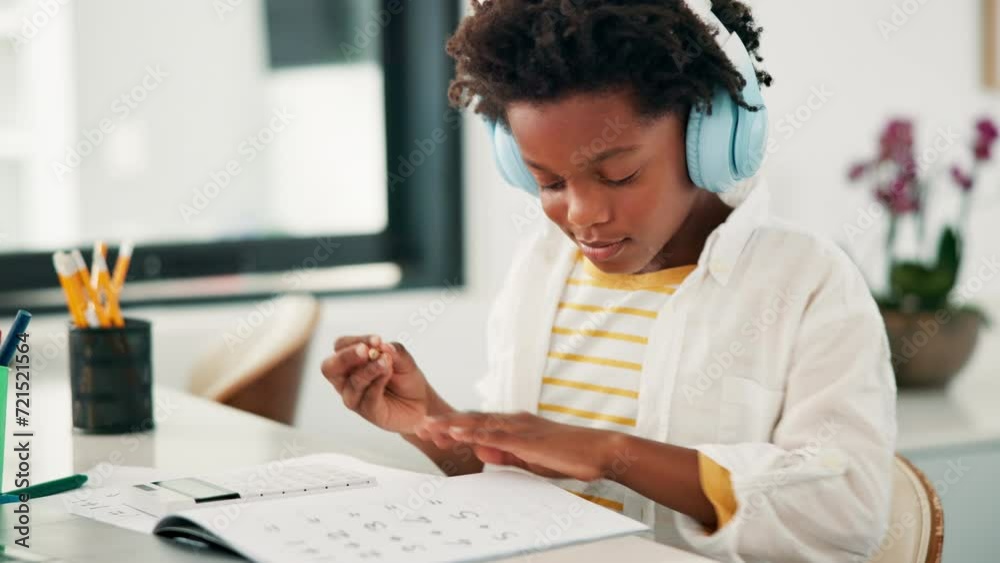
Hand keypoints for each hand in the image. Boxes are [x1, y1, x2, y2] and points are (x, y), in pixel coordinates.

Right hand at [321, 335, 432, 433]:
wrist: (421, 402)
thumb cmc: (405, 377)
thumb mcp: (404, 359)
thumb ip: (394, 351)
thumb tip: (383, 346)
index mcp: (350, 362)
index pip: (341, 346)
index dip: (356, 341)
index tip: (377, 339)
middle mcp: (346, 380)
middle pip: (330, 367)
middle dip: (346, 356)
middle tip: (366, 350)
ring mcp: (355, 398)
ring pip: (353, 383)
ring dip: (369, 370)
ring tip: (386, 362)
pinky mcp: (369, 412)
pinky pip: (368, 398)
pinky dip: (378, 384)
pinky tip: (388, 374)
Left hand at [415, 412, 620, 481]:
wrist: (597, 450)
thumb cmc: (568, 455)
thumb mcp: (529, 458)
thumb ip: (505, 453)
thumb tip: (482, 451)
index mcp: (514, 425)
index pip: (478, 424)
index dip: (454, 426)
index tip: (432, 430)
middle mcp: (513, 420)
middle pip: (473, 420)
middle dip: (446, 423)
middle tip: (421, 425)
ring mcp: (520, 426)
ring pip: (479, 423)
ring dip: (453, 425)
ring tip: (430, 426)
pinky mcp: (527, 437)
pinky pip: (496, 434)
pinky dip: (475, 432)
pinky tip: (459, 432)